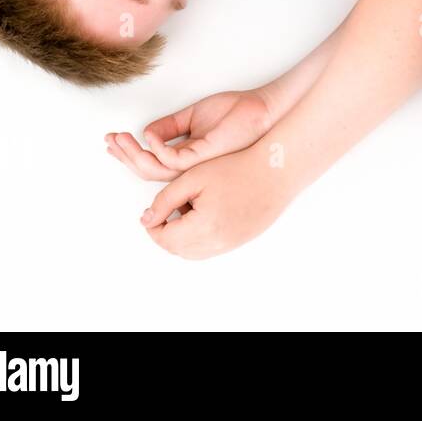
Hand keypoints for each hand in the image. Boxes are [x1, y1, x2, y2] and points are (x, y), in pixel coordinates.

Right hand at [105, 88, 275, 180]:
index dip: (130, 154)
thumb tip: (146, 132)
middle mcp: (191, 166)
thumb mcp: (194, 116)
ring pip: (156, 170)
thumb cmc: (234, 112)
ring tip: (120, 138)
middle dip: (125, 156)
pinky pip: (173, 160)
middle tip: (109, 140)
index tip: (112, 141)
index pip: (152, 163)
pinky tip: (148, 136)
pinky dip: (157, 148)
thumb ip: (171, 125)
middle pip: (149, 171)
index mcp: (187, 158)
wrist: (260, 109)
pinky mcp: (204, 157)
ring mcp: (197, 164)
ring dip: (133, 155)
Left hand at [139, 143, 296, 258]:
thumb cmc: (237, 168)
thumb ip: (164, 200)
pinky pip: (209, 249)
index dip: (153, 224)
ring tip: (187, 210)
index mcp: (203, 226)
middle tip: (166, 210)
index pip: (164, 238)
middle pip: (176, 249)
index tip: (152, 210)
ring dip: (182, 237)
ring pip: (192, 253)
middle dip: (166, 232)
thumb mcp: (192, 178)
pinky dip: (199, 238)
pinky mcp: (239, 242)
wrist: (275, 170)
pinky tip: (205, 214)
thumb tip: (147, 219)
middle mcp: (217, 242)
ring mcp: (230, 245)